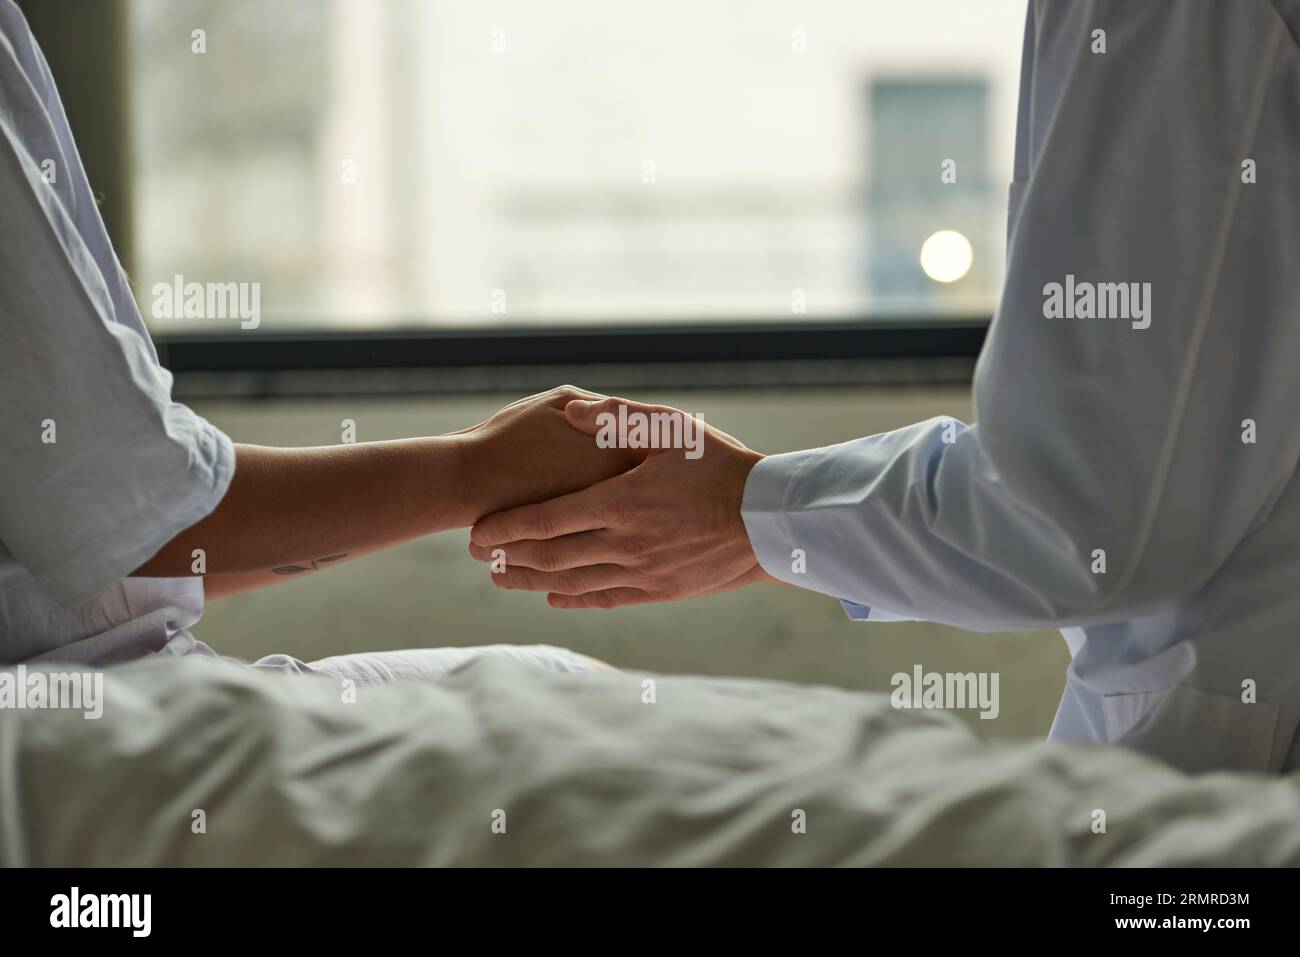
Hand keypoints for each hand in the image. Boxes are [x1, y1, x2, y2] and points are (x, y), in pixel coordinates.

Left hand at [468, 395, 769, 607]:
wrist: (768, 519)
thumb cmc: (721, 466)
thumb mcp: (673, 429)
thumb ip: (619, 419)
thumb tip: (572, 411)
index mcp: (621, 502)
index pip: (547, 519)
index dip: (507, 528)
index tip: (477, 530)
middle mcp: (625, 543)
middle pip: (550, 556)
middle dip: (508, 556)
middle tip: (477, 554)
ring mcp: (641, 572)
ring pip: (571, 582)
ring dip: (531, 580)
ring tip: (501, 577)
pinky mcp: (658, 590)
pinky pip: (605, 597)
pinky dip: (574, 598)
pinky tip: (553, 596)